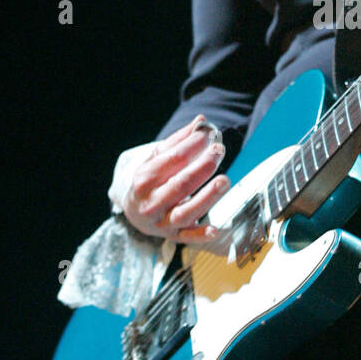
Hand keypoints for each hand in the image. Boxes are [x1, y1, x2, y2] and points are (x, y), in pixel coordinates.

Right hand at [121, 116, 229, 245]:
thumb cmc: (151, 180)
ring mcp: (163, 222)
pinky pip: (189, 237)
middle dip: (203, 167)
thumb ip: (179, 141)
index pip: (172, 160)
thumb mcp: (157, 159)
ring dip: (207, 197)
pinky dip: (202, 235)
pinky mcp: (174, 236)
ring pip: (186, 212)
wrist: (136, 211)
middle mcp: (152, 202)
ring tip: (224, 180)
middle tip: (219, 150)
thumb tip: (201, 121)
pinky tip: (216, 229)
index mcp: (144, 179)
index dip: (193, 145)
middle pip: (180, 184)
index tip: (209, 134)